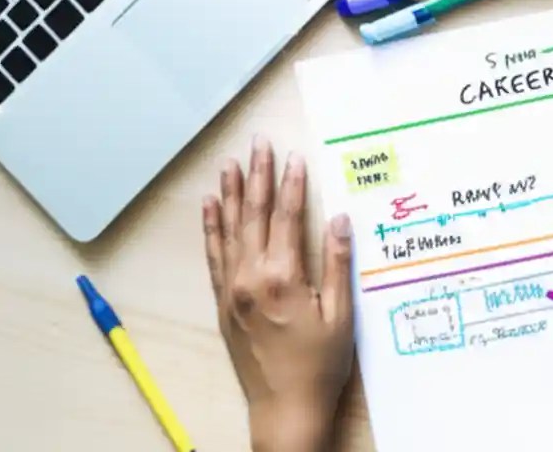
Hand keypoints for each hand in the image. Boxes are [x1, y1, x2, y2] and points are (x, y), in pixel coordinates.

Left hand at [202, 137, 354, 451]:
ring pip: (230, 230)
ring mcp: (232, 289)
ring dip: (232, 194)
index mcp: (283, 276)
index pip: (287, 217)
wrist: (285, 408)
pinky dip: (212, 228)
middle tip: (258, 145)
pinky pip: (214, 256)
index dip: (292, 185)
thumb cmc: (319, 365)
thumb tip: (339, 220)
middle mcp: (251, 277)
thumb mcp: (340, 315)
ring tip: (231, 164)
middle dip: (259, 177)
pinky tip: (211, 207)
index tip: (295, 158)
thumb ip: (338, 264)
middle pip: (255, 215)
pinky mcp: (223, 303)